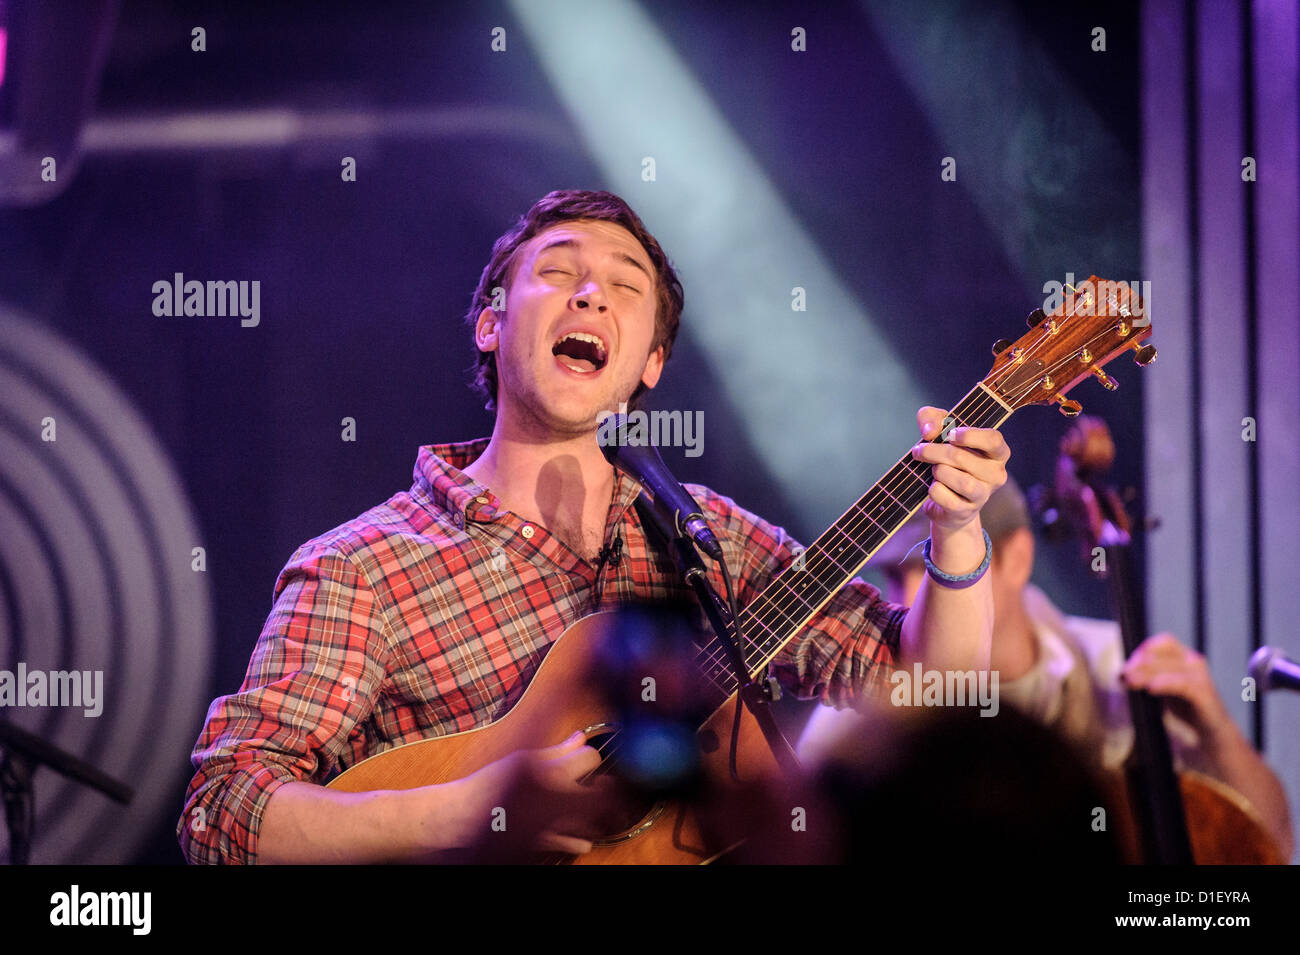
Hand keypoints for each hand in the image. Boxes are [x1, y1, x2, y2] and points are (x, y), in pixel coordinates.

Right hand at [451, 731, 604, 855]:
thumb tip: (580, 738)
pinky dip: (579, 838)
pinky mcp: (549, 844)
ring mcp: (555, 827)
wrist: (465, 817)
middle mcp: (559, 803)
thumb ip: (557, 750)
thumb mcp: (521, 758)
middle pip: (604, 794)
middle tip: (596, 781)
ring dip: (595, 815)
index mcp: (552, 775)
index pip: (592, 757)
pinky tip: (571, 828)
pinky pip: (578, 846)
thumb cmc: (489, 784)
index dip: (590, 753)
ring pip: (596, 823)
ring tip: (584, 806)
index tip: (583, 755)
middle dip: (603, 786)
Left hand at [909, 406, 1009, 532]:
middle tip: (920, 450)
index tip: (950, 435)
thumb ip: (933, 418)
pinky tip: (934, 487)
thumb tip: (930, 431)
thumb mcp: (940, 433)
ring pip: (958, 480)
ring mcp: (983, 495)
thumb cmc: (947, 460)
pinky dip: (934, 490)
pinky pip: (946, 497)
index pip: (993, 440)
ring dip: (938, 471)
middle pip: (962, 458)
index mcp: (997, 453)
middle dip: (934, 451)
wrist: (946, 503)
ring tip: (934, 470)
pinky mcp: (966, 511)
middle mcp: (996, 474)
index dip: (970, 435)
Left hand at [1120, 633, 1234, 742]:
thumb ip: (1148, 677)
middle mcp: (1193, 661)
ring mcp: (1200, 675)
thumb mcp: (1163, 687)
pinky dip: (1165, 683)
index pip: (1163, 642)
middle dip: (1138, 664)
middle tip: (1123, 676)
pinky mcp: (1204, 692)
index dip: (1143, 650)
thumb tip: (1122, 674)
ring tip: (1130, 682)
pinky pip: (1181, 684)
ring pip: (1168, 668)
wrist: (1211, 728)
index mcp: (1184, 656)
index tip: (1126, 666)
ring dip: (1145, 674)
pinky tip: (1151, 689)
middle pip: (1161, 655)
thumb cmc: (1185, 705)